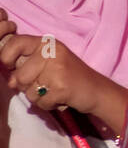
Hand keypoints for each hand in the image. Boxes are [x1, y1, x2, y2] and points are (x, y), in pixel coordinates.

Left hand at [0, 17, 119, 115]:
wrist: (98, 91)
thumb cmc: (71, 77)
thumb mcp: (48, 63)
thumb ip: (26, 66)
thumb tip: (11, 81)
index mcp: (47, 44)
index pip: (15, 43)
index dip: (7, 57)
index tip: (12, 67)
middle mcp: (52, 52)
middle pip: (19, 75)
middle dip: (27, 86)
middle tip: (44, 85)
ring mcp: (57, 70)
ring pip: (28, 91)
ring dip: (38, 97)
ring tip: (53, 91)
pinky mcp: (62, 87)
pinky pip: (40, 102)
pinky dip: (48, 105)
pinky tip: (60, 98)